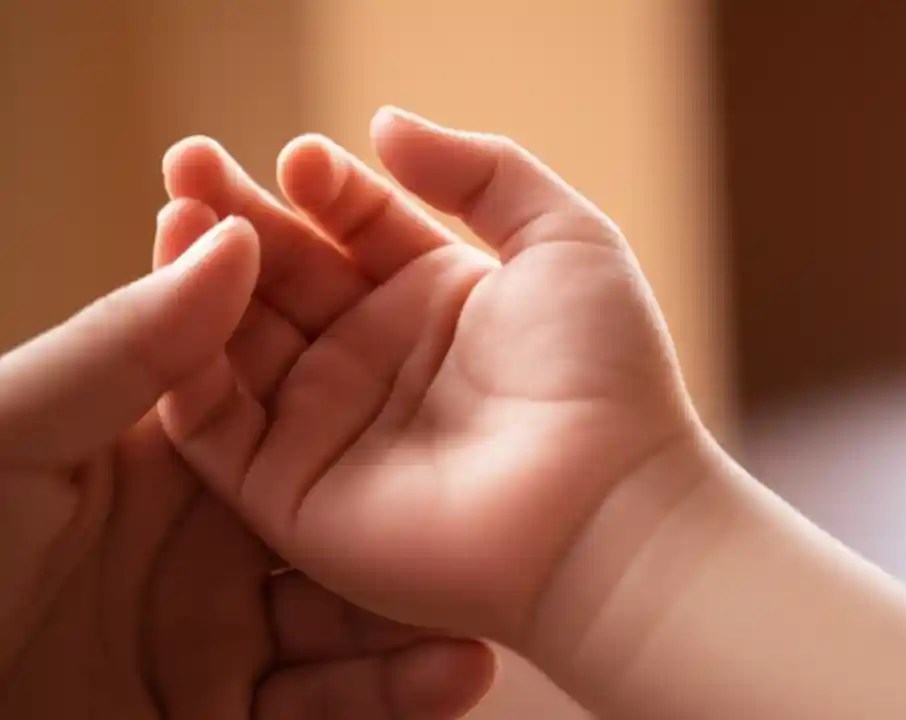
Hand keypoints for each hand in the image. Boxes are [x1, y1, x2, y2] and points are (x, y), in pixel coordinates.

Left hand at [0, 203, 491, 718]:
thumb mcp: (10, 433)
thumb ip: (125, 345)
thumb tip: (232, 237)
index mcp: (151, 458)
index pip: (277, 398)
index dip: (350, 360)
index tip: (431, 327)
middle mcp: (197, 543)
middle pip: (335, 511)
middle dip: (415, 497)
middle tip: (495, 476)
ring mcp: (212, 636)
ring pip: (346, 616)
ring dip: (422, 609)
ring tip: (491, 603)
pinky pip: (323, 710)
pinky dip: (391, 697)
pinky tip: (458, 671)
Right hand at [157, 107, 703, 647]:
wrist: (604, 506)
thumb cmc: (601, 373)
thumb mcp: (562, 238)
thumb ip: (482, 170)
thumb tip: (384, 121)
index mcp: (439, 302)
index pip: (356, 226)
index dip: (325, 188)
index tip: (302, 159)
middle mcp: (379, 361)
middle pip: (285, 275)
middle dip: (237, 215)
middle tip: (191, 160)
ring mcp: (331, 427)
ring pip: (237, 339)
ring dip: (198, 272)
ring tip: (180, 208)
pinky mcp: (292, 493)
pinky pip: (213, 422)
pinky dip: (189, 357)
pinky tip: (188, 288)